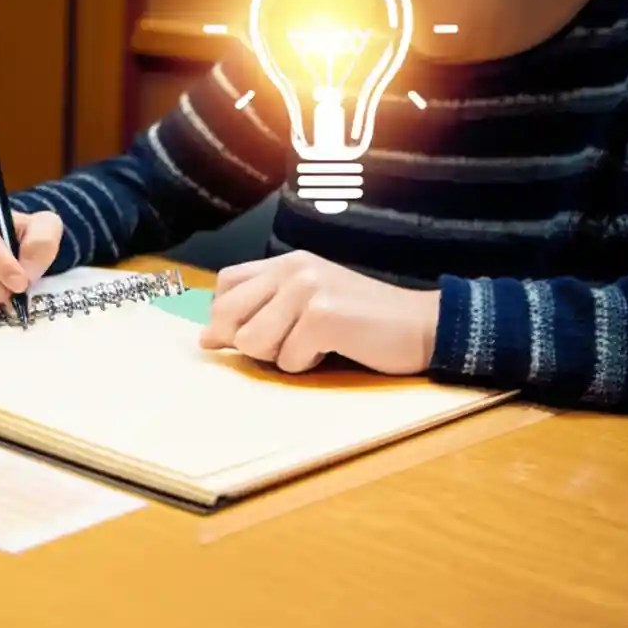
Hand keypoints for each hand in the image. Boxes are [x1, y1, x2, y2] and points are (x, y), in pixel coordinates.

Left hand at [198, 251, 440, 374]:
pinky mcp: (323, 316)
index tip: (242, 336)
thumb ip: (262, 309)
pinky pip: (287, 359)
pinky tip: (334, 350)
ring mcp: (308, 289)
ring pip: (253, 342)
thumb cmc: (362, 321)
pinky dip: (307, 365)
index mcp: (286, 262)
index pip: (225, 284)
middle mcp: (293, 268)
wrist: (421, 325)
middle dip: (247, 343)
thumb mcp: (308, 302)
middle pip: (228, 316)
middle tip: (286, 345)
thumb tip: (205, 338)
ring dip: (280, 356)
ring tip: (313, 345)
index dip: (224, 316)